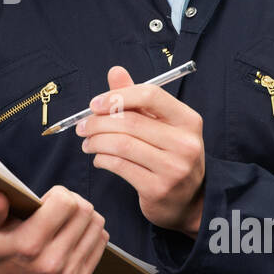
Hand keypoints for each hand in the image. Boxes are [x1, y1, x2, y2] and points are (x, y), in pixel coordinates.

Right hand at [0, 186, 107, 273]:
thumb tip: (0, 196)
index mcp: (29, 245)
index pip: (65, 204)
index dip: (58, 193)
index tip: (47, 199)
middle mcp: (52, 261)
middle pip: (85, 211)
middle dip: (73, 200)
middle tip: (58, 206)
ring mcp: (69, 272)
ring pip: (97, 224)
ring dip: (84, 215)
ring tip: (66, 219)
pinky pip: (101, 241)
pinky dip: (91, 231)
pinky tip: (73, 233)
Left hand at [76, 65, 205, 236]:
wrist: (190, 202)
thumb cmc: (171, 156)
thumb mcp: (162, 125)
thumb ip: (137, 98)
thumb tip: (115, 71)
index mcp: (188, 120)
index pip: (150, 95)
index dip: (117, 96)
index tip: (95, 104)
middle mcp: (185, 143)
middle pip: (130, 121)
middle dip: (98, 122)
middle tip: (83, 127)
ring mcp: (173, 168)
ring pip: (121, 144)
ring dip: (95, 141)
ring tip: (87, 143)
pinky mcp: (158, 189)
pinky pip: (119, 166)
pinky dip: (101, 159)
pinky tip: (98, 159)